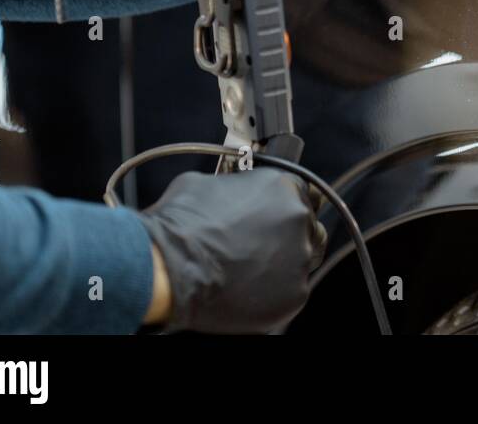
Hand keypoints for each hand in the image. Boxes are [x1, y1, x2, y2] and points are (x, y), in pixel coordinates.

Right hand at [136, 168, 326, 333]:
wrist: (170, 269)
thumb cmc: (181, 225)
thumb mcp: (204, 183)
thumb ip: (234, 185)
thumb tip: (231, 191)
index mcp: (283, 186)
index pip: (302, 193)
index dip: (285, 207)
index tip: (274, 218)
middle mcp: (298, 218)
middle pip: (308, 226)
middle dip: (288, 235)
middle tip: (260, 248)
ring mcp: (299, 257)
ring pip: (301, 260)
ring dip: (283, 263)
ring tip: (250, 271)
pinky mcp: (294, 293)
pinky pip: (291, 291)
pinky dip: (272, 293)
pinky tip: (245, 290)